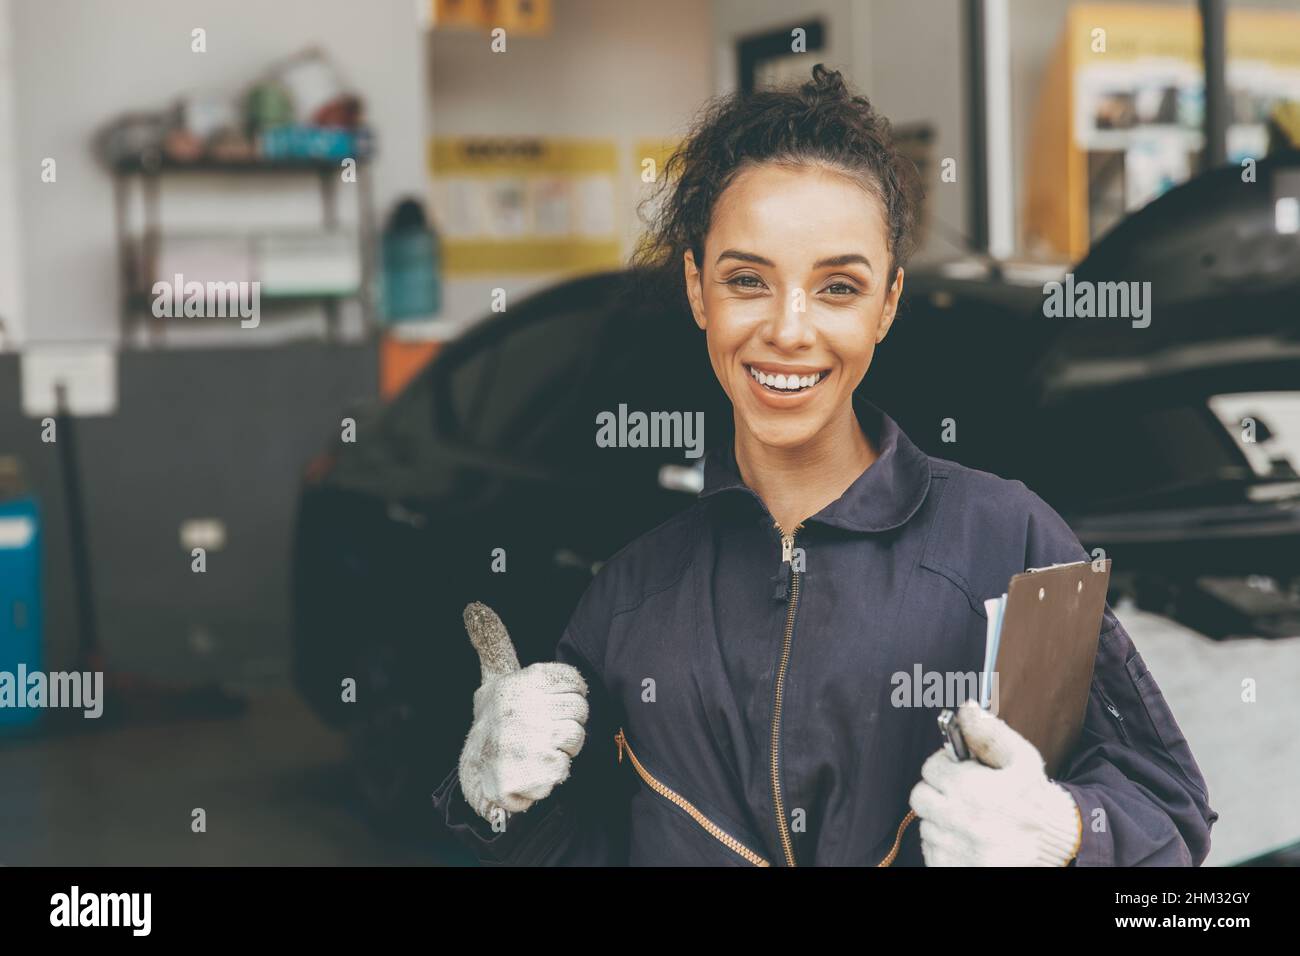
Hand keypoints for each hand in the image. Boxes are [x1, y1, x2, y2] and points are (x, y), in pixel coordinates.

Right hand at [457, 602, 589, 824]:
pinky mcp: (531, 773)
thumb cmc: (494, 720)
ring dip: (561, 748)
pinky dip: (552, 773)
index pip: (575, 682)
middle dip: (566, 723)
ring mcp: (527, 741)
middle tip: (541, 730)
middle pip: (579, 711)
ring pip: (576, 739)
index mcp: (524, 680)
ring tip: (537, 748)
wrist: (476, 772)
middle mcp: (524, 707)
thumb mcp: (494, 677)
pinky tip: (532, 769)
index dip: (567, 697)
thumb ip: (493, 643)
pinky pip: (565, 768)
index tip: (549, 705)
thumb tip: (474, 607)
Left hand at [909, 700, 1081, 865]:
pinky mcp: (954, 869)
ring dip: (942, 818)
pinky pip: (932, 850)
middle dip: (937, 791)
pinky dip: (945, 843)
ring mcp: (956, 849)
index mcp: (971, 789)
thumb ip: (989, 732)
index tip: (961, 771)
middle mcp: (959, 821)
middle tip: (960, 793)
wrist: (1056, 846)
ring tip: (970, 817)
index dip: (946, 766)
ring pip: (926, 825)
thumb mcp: (1021, 759)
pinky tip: (969, 838)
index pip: (930, 768)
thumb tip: (966, 707)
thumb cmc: (1035, 799)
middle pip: (919, 797)